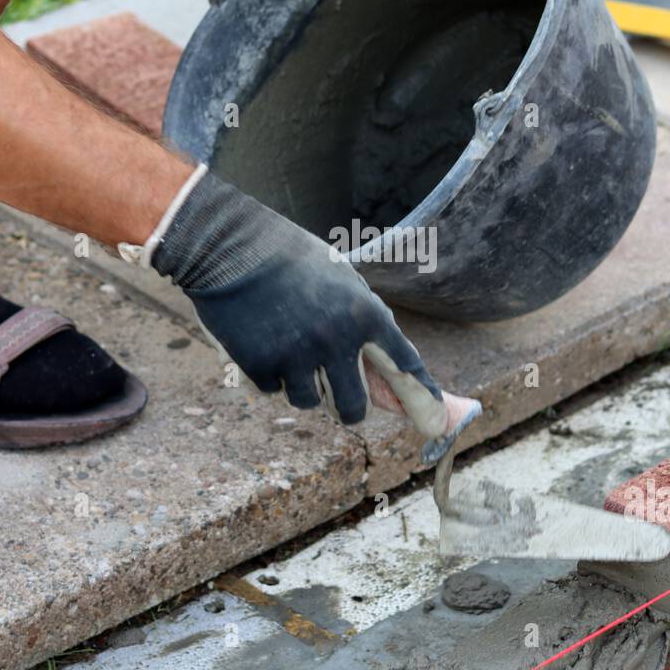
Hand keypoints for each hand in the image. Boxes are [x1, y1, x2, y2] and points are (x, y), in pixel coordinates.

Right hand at [150, 169, 446, 434]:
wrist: (232, 247)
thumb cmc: (292, 261)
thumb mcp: (342, 283)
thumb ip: (365, 328)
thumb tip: (386, 380)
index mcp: (365, 314)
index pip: (404, 366)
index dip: (423, 398)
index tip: (437, 422)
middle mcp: (337, 340)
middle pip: (354, 407)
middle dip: (349, 408)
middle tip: (344, 403)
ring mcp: (298, 356)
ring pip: (310, 401)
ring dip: (303, 384)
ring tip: (288, 344)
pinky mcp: (263, 366)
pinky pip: (274, 390)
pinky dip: (270, 373)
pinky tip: (261, 338)